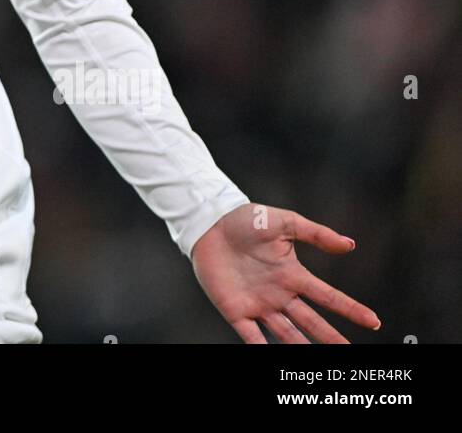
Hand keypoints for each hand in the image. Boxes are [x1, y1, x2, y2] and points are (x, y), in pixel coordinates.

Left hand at [191, 203, 379, 342]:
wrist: (209, 222)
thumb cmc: (245, 220)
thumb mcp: (283, 221)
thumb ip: (315, 233)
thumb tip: (349, 244)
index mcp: (293, 275)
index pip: (328, 296)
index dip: (350, 309)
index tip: (374, 321)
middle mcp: (280, 294)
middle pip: (311, 322)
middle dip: (331, 338)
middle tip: (350, 353)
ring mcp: (259, 304)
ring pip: (287, 334)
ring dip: (302, 348)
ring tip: (320, 364)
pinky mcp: (236, 310)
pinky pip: (251, 336)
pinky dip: (261, 349)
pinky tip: (272, 358)